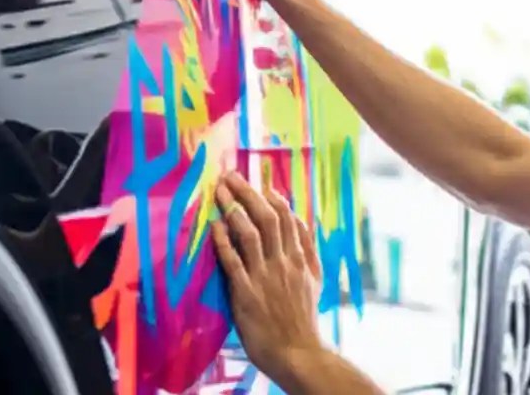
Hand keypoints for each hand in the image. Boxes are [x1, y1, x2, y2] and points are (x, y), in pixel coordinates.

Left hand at [211, 170, 325, 386]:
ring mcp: (265, 277)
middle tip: (231, 176)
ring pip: (251, 234)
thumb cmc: (303, 319)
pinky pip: (233, 261)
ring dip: (234, 209)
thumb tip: (303, 219)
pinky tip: (214, 226)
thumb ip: (308, 250)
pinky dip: (223, 241)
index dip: (274, 199)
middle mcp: (284, 263)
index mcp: (301, 260)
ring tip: (220, 192)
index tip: (262, 184)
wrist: (299, 353)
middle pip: (267, 219)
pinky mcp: (246, 293)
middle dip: (248, 193)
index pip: (288, 220)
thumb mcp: (315, 281)